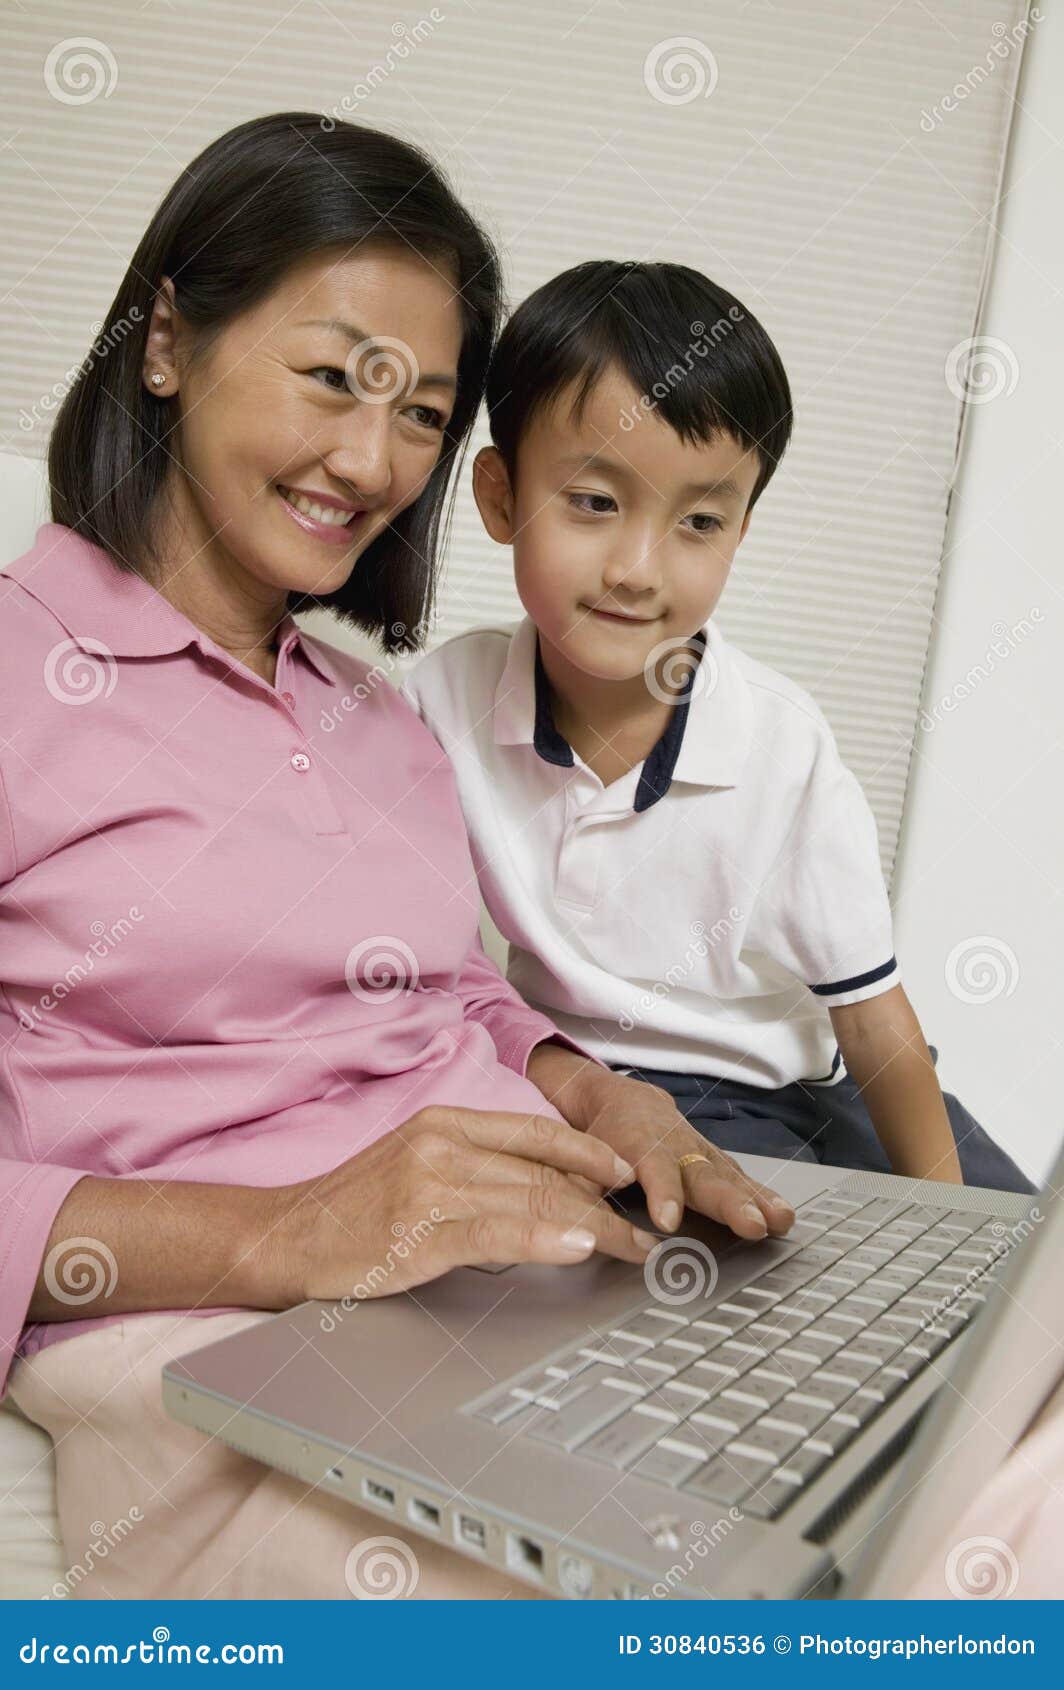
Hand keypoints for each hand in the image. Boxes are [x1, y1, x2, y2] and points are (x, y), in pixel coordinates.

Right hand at [272, 1104, 657, 1303]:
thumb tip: (545, 1192)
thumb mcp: (416, 1167)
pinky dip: (548, 1241)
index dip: (591, 1153)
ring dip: (595, 1229)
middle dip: (604, 1205)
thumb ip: (475, 1171)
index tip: (627, 1175)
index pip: (537, 1133)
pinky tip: (581, 1248)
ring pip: (535, 1201)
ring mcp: (432, 1186)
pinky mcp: (421, 1232)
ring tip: (631, 1249)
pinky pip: (500, 1233)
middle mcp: (443, 1145)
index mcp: (445, 1123)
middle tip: (644, 1230)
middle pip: (546, 1174)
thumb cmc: (352, 1209)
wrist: (286, 1235)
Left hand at [565, 1069, 795, 1240]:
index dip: (662, 1193)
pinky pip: (740, 1178)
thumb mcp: (576, 1160)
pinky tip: (783, 1217)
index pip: (652, 1169)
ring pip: (728, 1175)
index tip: (668, 1220)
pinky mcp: (713, 1158)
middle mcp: (674, 1145)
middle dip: (729, 1201)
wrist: (621, 1101)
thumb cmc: (597, 1136)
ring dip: (754, 1200)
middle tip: (751, 1225)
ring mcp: (698, 1150)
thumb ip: (580, 1191)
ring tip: (778, 1222)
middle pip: (703, 1174)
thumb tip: (580, 1226)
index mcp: (636, 1145)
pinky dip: (763, 1197)